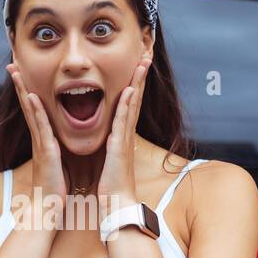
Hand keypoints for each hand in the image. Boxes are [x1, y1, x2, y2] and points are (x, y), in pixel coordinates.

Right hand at [7, 62, 65, 224]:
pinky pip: (40, 127)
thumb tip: (54, 144)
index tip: (22, 73)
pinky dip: (35, 111)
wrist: (48, 207)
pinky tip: (31, 96)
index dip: (27, 90)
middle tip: (12, 63)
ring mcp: (40, 143)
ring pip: (30, 111)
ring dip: (22, 90)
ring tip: (16, 72)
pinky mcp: (45, 151)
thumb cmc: (53, 187)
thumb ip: (53, 151)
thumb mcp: (55, 163)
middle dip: (19, 83)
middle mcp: (38, 138)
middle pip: (27, 105)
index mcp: (43, 139)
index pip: (34, 110)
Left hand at [97, 51, 151, 213]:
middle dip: (140, 75)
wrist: (117, 204)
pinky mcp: (120, 147)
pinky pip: (123, 122)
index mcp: (122, 135)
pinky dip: (127, 105)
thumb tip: (114, 138)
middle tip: (146, 54)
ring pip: (132, 105)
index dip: (134, 82)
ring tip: (142, 63)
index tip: (138, 64)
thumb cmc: (113, 185)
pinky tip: (130, 90)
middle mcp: (126, 133)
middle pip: (136, 98)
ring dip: (138, 83)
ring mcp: (125, 139)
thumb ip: (114, 145)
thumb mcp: (112, 159)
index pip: (129, 103)